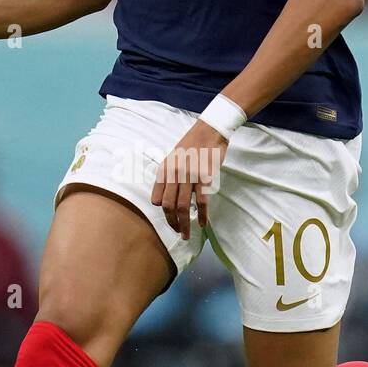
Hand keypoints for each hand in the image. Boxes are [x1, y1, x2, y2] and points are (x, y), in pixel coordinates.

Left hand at [151, 120, 227, 239]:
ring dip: (184, 224)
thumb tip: (164, 199)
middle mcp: (175, 173)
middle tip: (178, 233)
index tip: (170, 218)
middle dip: (172, 223)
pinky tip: (202, 224)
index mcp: (165, 170)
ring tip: (187, 235)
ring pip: (183, 206)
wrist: (210, 131)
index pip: (157, 198)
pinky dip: (202, 216)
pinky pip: (202, 202)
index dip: (163, 212)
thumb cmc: (192, 145)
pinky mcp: (205, 178)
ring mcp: (190, 176)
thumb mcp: (173, 158)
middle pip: (169, 206)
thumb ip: (168, 177)